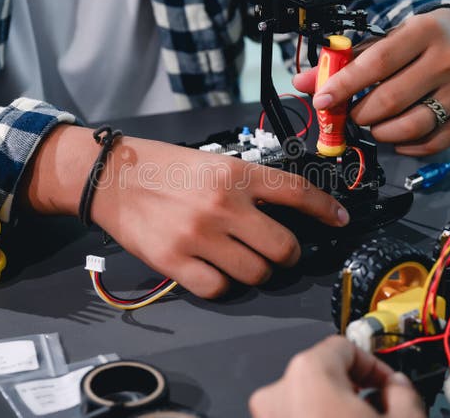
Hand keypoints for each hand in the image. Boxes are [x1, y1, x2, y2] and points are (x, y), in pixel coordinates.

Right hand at [22, 125, 348, 297]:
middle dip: (289, 255)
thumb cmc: (162, 166)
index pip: (296, 192)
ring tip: (242, 260)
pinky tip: (213, 269)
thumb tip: (282, 210)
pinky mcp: (175, 261)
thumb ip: (246, 184)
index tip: (339, 220)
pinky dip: (221, 284)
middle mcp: (222, 204)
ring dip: (256, 271)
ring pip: (255, 273)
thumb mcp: (212, 161)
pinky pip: (218, 288)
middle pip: (283, 247)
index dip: (325, 209)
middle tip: (280, 252)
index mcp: (235, 173)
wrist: (111, 177)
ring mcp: (199, 235)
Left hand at [249, 336, 424, 417]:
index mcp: (307, 373)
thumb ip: (404, 391)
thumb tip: (398, 386)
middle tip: (379, 410)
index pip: (345, 346)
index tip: (390, 384)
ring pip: (308, 398)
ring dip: (335, 407)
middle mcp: (277, 391)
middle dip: (355, 388)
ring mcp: (266, 417)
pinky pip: (294, 416)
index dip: (375, 363)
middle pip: (324, 372)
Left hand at [293, 8, 449, 155]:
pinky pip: (432, 143)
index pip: (377, 63)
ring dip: (381, 132)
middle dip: (360, 113)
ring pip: (412, 126)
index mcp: (423, 32)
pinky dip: (406, 146)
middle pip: (391, 100)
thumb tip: (304, 83)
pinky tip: (396, 136)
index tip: (322, 100)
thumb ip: (345, 62)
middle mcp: (448, 60)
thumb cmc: (420, 41)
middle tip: (351, 113)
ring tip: (373, 124)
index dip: (345, 85)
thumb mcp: (387, 40)